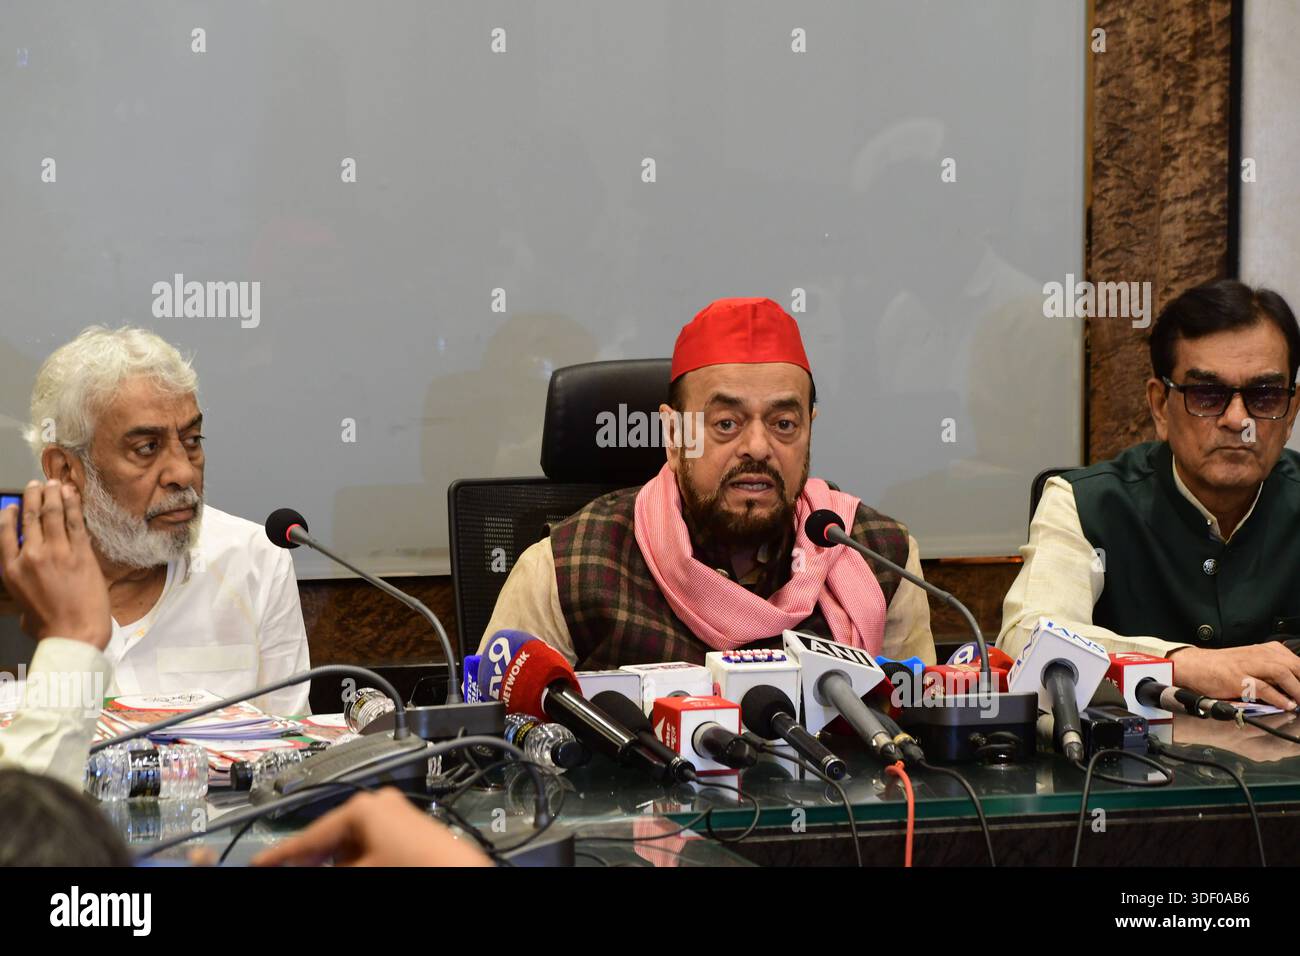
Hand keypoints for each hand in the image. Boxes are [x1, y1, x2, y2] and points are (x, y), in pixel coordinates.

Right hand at [0, 479, 109, 649]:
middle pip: (30, 517)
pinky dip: (73, 504)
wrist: (74, 633)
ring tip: (54, 482)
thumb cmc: (50, 627)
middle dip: (33, 496)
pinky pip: (75, 521)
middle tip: (36, 485)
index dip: (10, 514)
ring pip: (52, 513)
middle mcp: (30, 556)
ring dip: (53, 494)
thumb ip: (23, 589)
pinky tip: (71, 492)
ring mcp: (56, 552)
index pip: (5, 533)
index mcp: (11, 570)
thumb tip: (29, 586)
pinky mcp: (81, 552)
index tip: (15, 505)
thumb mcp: (23, 607)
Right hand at [251, 788, 494, 866]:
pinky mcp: (414, 832)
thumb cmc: (418, 865)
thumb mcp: (357, 870)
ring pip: (352, 843)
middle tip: (286, 867)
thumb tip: (296, 865)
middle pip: (331, 836)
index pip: (310, 834)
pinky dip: (358, 858)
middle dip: (311, 857)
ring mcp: (400, 815)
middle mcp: (382, 802)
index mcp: (365, 805)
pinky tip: (352, 868)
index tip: (258, 862)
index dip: (281, 852)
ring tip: (318, 867)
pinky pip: (374, 845)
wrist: (466, 874)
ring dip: (336, 860)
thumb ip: (323, 866)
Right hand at [1171, 643, 1299, 710]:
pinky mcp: (1237, 679)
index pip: (1297, 662)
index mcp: (1266, 650)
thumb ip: (1273, 672)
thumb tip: (1294, 689)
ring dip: (1297, 690)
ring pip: (1282, 673)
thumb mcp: (1253, 662)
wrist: (1194, 665)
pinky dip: (1278, 698)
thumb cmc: (1223, 666)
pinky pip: (1263, 687)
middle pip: (1294, 665)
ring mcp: (1248, 666)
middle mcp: (1259, 655)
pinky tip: (1286, 705)